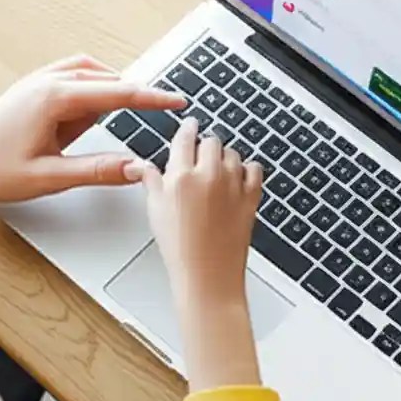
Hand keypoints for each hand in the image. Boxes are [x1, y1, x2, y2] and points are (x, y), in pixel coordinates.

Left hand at [0, 55, 184, 202]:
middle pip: (107, 79)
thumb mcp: (51, 177)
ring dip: (110, 91)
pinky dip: (91, 90)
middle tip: (158, 112)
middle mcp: (46, 82)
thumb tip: (136, 168)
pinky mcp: (32, 89)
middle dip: (134, 94)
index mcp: (54, 99)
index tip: (178, 99)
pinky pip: (72, 78)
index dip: (153, 98)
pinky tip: (92, 113)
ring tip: (119, 118)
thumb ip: (97, 171)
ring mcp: (37, 82)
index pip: (117, 93)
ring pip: (90, 74)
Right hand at [143, 118, 262, 310]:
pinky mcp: (251, 197)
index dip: (187, 129)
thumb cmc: (180, 248)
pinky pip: (255, 169)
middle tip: (201, 157)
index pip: (185, 137)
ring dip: (225, 158)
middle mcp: (208, 175)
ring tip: (217, 172)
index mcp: (180, 175)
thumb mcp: (155, 211)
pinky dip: (247, 170)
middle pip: (211, 141)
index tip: (190, 125)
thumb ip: (152, 182)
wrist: (208, 274)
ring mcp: (232, 185)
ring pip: (233, 153)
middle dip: (205, 146)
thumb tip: (145, 166)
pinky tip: (239, 179)